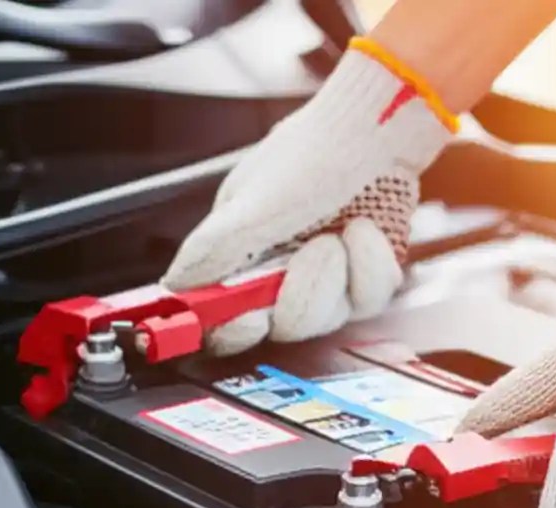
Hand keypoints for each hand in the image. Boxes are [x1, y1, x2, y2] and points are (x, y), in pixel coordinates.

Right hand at [162, 38, 455, 354]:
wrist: (380, 130)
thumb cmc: (314, 152)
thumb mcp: (255, 201)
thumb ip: (213, 249)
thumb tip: (175, 286)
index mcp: (239, 254)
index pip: (223, 317)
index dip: (232, 330)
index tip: (248, 320)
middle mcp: (281, 271)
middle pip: (285, 325)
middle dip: (303, 292)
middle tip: (318, 248)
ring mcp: (327, 278)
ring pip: (333, 316)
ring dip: (344, 273)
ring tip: (346, 231)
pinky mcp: (366, 276)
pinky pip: (371, 297)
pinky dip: (372, 264)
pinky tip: (366, 232)